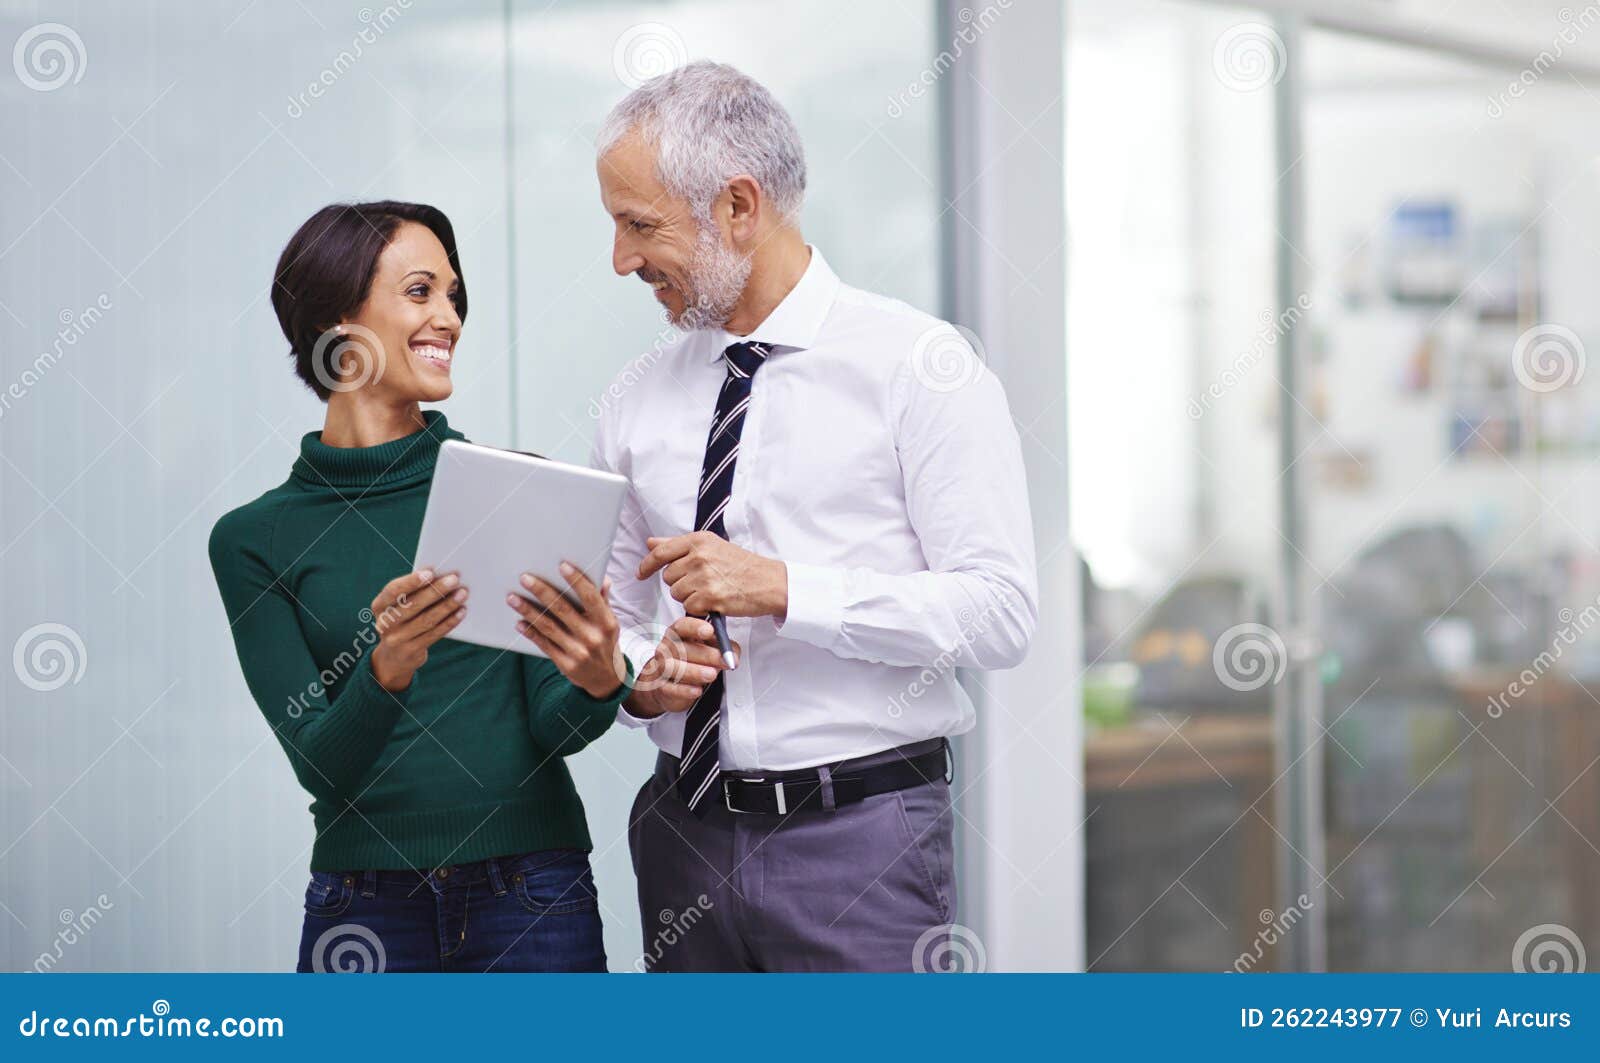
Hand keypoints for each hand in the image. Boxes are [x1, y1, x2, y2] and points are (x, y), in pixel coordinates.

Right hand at [368, 569, 467, 691]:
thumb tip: (440, 574)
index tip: (430, 572)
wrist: (394, 657)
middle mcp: (384, 623)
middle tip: (454, 579)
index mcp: (379, 606)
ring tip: (462, 594)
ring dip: (447, 606)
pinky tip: (461, 612)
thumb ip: (413, 592)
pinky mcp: (411, 651)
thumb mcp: (399, 607)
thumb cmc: (402, 621)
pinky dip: (449, 622)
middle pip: (412, 605)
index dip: (411, 581)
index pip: (393, 590)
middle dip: (435, 590)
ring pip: (426, 620)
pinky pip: (434, 634)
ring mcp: (396, 639)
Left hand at [509, 561, 624, 698]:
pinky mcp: (566, 664)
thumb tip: (602, 579)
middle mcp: (593, 637)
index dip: (576, 580)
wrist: (607, 679)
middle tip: (525, 578)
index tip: (561, 565)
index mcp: (606, 622)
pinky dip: (530, 632)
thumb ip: (603, 601)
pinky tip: (519, 622)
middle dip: (542, 591)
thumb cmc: (605, 642)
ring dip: (528, 610)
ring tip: (512, 598)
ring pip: (548, 626)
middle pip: (563, 609)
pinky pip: (544, 644)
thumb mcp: (610, 623)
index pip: (590, 597)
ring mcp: (578, 652)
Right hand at [623, 616, 739, 718]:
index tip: (710, 630)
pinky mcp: (662, 687)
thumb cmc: (690, 660)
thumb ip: (721, 647)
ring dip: (694, 671)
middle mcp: (667, 648)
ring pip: (673, 667)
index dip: (695, 627)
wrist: (667, 682)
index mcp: (678, 634)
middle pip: (682, 648)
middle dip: (706, 654)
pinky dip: (684, 690)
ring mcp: (662, 668)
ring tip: (712, 674)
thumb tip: (733, 653)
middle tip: (724, 660)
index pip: (683, 626)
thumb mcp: (707, 648)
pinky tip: (698, 690)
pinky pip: (670, 688)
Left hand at [636, 532, 787, 618]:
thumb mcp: (712, 547)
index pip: (661, 552)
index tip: (641, 573)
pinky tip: (714, 602)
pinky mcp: (709, 596)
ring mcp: (704, 576)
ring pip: (677, 593)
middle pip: (668, 577)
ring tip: (711, 591)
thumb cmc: (742, 566)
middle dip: (681, 583)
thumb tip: (651, 542)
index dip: (647, 565)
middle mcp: (699, 556)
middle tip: (703, 582)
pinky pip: (689, 607)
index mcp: (699, 540)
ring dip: (690, 597)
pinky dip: (699, 609)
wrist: (769, 582)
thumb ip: (678, 545)